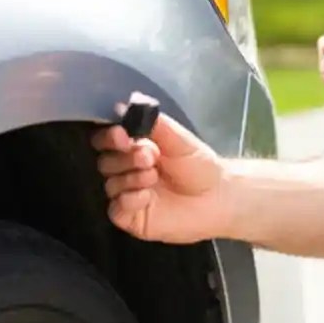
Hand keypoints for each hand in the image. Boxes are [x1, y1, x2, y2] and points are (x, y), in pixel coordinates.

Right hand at [90, 93, 229, 243]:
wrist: (218, 197)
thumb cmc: (199, 166)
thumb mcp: (177, 138)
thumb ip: (152, 122)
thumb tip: (124, 105)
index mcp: (135, 148)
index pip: (106, 141)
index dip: (109, 137)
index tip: (122, 136)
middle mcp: (127, 170)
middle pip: (105, 162)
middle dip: (125, 158)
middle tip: (150, 157)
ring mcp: (128, 194)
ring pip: (110, 185)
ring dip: (130, 178)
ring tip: (153, 176)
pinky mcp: (133, 217)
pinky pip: (116, 209)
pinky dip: (128, 200)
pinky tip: (147, 196)